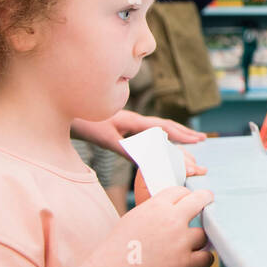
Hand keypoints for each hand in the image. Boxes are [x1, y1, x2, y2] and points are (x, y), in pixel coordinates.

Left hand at [72, 110, 207, 170]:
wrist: (63, 108)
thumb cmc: (83, 123)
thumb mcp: (106, 138)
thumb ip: (127, 148)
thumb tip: (149, 158)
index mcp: (133, 121)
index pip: (164, 129)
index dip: (183, 136)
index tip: (200, 140)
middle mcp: (133, 120)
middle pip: (165, 127)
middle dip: (184, 135)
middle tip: (203, 140)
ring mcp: (127, 122)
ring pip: (157, 128)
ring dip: (174, 135)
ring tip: (190, 139)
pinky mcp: (119, 126)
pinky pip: (146, 132)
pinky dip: (159, 138)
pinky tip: (161, 141)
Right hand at [110, 176, 213, 266]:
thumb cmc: (118, 249)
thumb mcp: (133, 218)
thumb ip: (154, 211)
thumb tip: (171, 208)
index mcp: (156, 206)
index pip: (181, 191)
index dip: (185, 196)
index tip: (187, 202)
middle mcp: (172, 220)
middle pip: (201, 200)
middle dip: (206, 199)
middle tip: (209, 204)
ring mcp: (181, 241)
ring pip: (203, 234)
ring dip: (197, 240)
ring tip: (187, 247)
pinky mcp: (186, 263)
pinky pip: (207, 258)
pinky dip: (203, 260)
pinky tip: (196, 261)